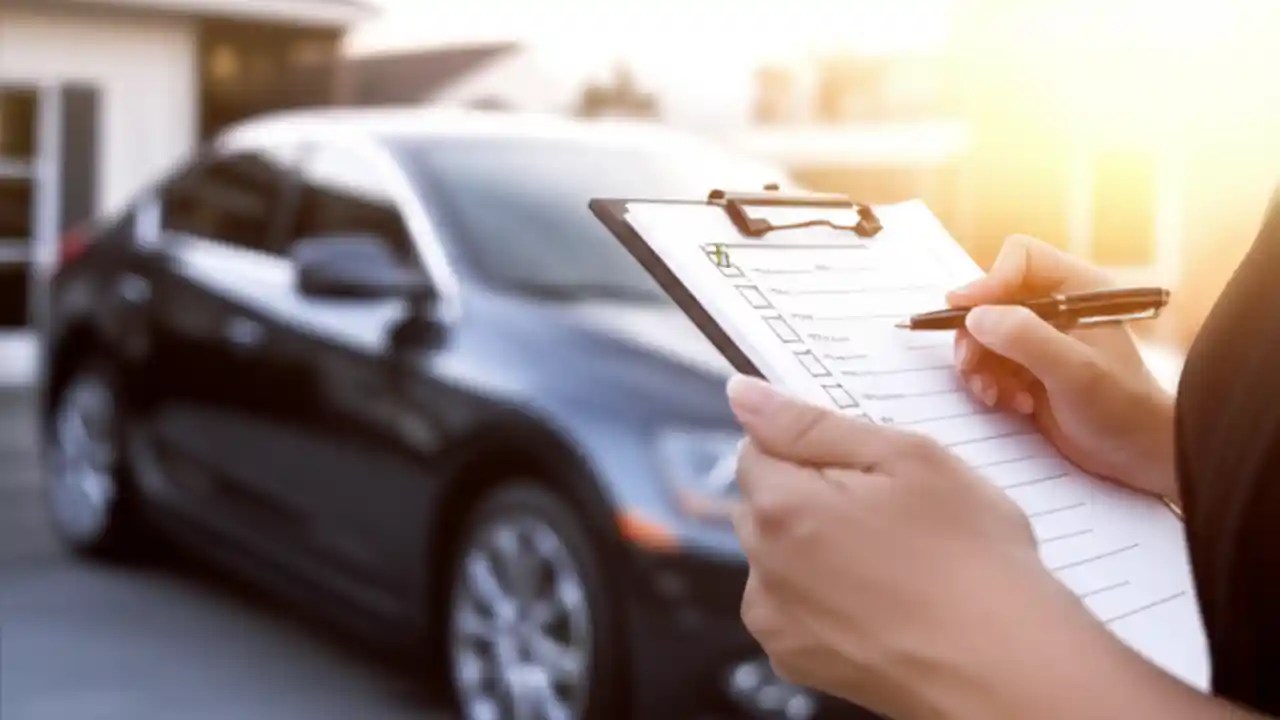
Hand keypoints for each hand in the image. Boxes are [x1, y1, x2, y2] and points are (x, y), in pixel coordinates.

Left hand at [726, 375, 1095, 717]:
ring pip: (776, 556)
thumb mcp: (907, 458)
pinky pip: (792, 607)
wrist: (1010, 673)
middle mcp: (762, 567)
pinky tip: (882, 600)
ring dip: (813, 547)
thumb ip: (811, 423)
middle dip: (810, 495)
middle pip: (763, 502)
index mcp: (781, 507)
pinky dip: (822, 597)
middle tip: (889, 510)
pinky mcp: (796, 662)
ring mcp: (775, 622)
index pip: (755, 448)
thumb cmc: (973, 561)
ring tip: (892, 560)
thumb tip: (743, 394)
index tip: (861, 464)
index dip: (809, 446)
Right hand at [948, 235, 1176, 499]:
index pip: (1019, 259)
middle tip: (973, 368)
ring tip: (999, 396)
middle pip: (990, 298)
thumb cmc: (1120, 408)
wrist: (1135, 453)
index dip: (988, 282)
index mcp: (1077, 288)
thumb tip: (975, 316)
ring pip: (982, 332)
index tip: (966, 315)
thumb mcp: (1073, 370)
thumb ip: (1025, 338)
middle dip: (977, 336)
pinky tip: (1013, 404)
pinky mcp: (1026, 365)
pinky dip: (989, 383)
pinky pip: (987, 362)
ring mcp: (1038, 336)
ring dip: (980, 366)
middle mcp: (1054, 304)